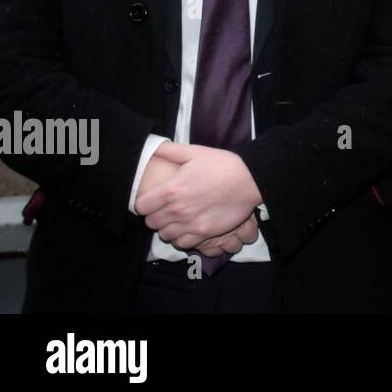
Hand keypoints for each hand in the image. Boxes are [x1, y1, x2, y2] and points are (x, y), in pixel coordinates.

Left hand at [135, 143, 262, 249]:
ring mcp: (190, 223)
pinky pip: (182, 243)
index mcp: (171, 189)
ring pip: (165, 235)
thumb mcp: (195, 152)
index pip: (141, 206)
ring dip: (168, 228)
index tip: (153, 200)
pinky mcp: (204, 232)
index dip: (145, 203)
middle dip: (156, 216)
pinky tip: (188, 228)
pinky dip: (182, 238)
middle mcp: (177, 209)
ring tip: (177, 220)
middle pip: (151, 222)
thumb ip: (171, 151)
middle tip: (166, 209)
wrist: (250, 179)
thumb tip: (155, 148)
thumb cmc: (223, 164)